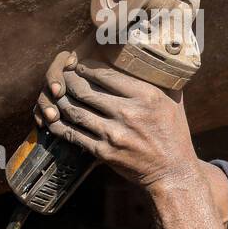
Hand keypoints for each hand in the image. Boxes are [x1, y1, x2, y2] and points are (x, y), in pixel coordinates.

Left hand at [34, 51, 197, 190]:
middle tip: (64, 75)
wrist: (172, 171)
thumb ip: (160, 79)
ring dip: (61, 100)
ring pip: (75, 111)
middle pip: (85, 90)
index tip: (80, 64)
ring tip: (57, 93)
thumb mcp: (173, 100)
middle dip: (69, 80)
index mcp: (146, 95)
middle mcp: (128, 113)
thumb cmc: (174, 132)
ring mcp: (114, 134)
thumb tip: (150, 56)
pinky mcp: (104, 152)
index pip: (105, 74)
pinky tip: (54, 117)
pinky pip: (74, 135)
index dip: (87, 67)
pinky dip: (59, 125)